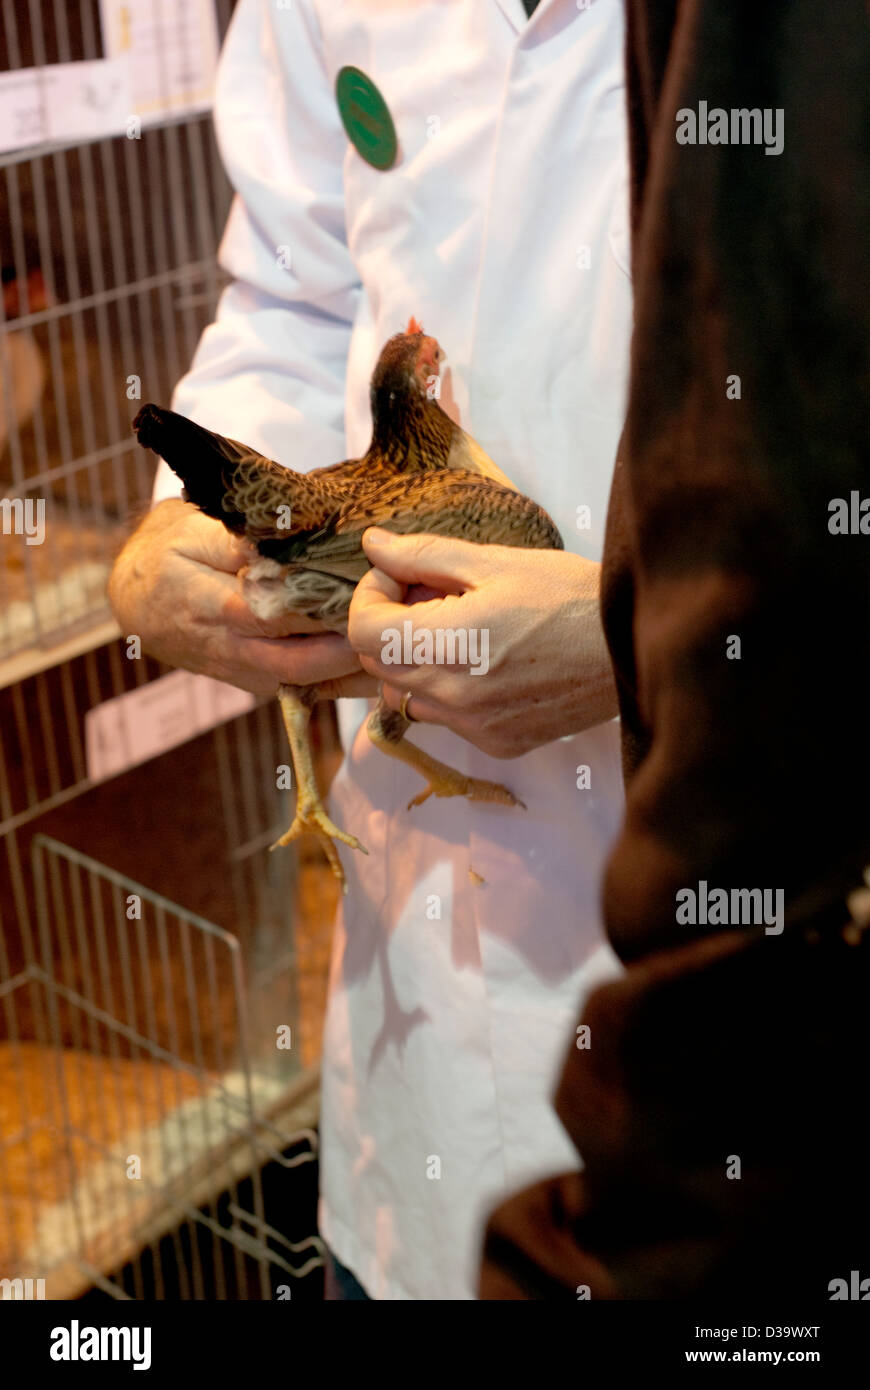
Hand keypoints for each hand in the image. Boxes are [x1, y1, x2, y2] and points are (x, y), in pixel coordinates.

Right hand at [108, 499, 376, 698]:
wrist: (138, 598)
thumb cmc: (170, 552)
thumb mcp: (191, 530)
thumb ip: (234, 541)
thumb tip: (278, 542)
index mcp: (206, 604)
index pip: (268, 615)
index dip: (317, 612)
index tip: (362, 594)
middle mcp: (226, 648)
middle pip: (294, 660)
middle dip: (347, 650)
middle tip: (396, 629)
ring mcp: (243, 672)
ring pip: (304, 682)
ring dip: (353, 674)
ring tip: (403, 654)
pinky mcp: (257, 683)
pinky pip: (304, 691)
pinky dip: (344, 686)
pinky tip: (386, 673)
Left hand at [348, 528, 617, 758]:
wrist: (637, 649)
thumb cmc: (571, 596)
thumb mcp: (497, 562)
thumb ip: (425, 556)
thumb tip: (374, 545)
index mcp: (448, 643)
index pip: (362, 631)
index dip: (370, 596)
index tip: (400, 577)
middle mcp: (453, 697)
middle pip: (378, 665)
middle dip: (391, 625)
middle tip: (435, 596)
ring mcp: (474, 727)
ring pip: (409, 696)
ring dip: (418, 661)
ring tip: (465, 631)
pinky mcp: (497, 744)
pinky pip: (448, 718)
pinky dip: (453, 690)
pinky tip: (493, 663)